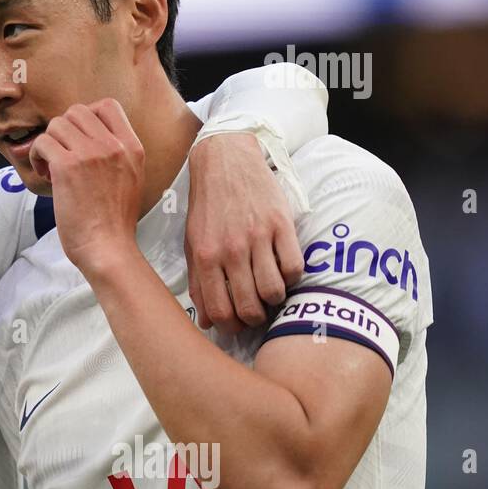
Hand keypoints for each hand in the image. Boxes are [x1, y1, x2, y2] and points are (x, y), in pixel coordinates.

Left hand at [29, 99, 145, 277]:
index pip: (107, 106)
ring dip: (48, 143)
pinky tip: (44, 174)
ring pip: (56, 124)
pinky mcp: (67, 166)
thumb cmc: (114, 222)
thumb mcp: (131, 179)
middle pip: (77, 111)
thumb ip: (116, 155)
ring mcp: (90, 154)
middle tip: (61, 154)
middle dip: (63, 130)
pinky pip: (42, 142)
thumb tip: (86, 138)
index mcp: (132, 147)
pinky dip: (36, 155)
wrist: (108, 247)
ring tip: (50, 166)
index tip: (78, 139)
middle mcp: (113, 145)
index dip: (86, 117)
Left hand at [185, 133, 304, 333]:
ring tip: (270, 292)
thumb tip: (208, 322)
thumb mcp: (193, 243)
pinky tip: (283, 271)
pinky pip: (294, 267)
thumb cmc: (207, 206)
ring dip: (275, 300)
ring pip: (274, 291)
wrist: (225, 161)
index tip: (236, 324)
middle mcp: (231, 250)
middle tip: (257, 312)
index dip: (231, 327)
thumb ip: (198, 282)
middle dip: (255, 318)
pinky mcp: (281, 224)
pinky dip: (292, 278)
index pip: (220, 311)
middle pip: (250, 307)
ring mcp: (258, 237)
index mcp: (205, 257)